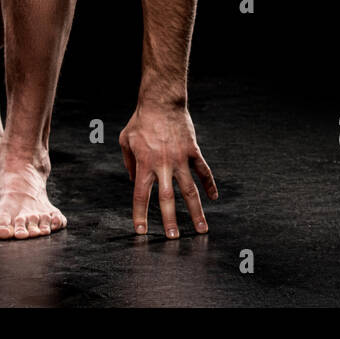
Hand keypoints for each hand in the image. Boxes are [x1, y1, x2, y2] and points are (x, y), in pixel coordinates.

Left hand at [118, 103, 217, 237]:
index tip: (141, 231)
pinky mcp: (193, 151)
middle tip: (174, 238)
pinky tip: (213, 198)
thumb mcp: (125, 140)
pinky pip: (204, 171)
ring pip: (190, 190)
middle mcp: (163, 165)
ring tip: (202, 229)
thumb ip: (128, 162)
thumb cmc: (141, 120)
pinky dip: (210, 185)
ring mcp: (180, 159)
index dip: (140, 215)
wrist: (162, 100)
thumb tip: (132, 179)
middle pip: (167, 198)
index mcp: (144, 164)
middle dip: (170, 220)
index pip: (141, 195)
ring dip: (196, 211)